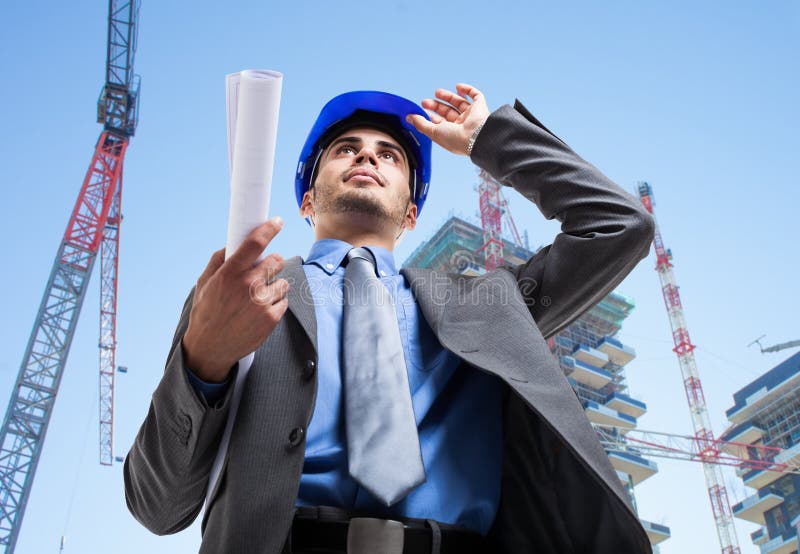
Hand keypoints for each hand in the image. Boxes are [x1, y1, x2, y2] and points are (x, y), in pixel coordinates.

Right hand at [182, 217, 289, 381]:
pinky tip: (260, 310)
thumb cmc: (206, 313)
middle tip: (263, 270)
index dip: (269, 229)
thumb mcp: (204, 284)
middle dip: (272, 263)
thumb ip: (218, 260)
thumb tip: (233, 244)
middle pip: (276, 260)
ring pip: (283, 282)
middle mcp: (247, 286)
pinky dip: (275, 303)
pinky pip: (283, 301)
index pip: (255, 243)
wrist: (210, 348)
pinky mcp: (272, 318)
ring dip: (274, 286)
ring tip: (257, 297)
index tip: (277, 221)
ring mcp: (261, 302)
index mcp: (229, 274)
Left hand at [406, 83, 489, 155]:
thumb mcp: (433, 132)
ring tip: (437, 92)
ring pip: (459, 103)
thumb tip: (408, 118)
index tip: (421, 110)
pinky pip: (475, 96)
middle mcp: (462, 126)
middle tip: (425, 101)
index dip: (431, 116)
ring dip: (449, 97)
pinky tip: (458, 86)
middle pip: (448, 112)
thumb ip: (421, 124)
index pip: (440, 123)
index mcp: (452, 134)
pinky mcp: (481, 107)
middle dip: (436, 106)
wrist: (476, 136)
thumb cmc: (456, 139)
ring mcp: (472, 116)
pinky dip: (467, 90)